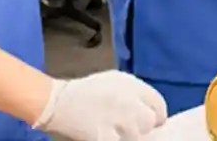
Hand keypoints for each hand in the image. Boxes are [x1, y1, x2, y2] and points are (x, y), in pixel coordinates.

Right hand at [33, 70, 167, 140]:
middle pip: (150, 122)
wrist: (57, 103)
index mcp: (132, 85)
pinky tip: (105, 136)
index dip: (155, 116)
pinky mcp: (106, 137)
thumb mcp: (114, 81)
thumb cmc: (85, 91)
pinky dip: (114, 139)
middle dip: (143, 127)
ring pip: (137, 137)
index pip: (159, 105)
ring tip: (113, 131)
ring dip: (128, 137)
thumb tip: (149, 109)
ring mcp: (119, 121)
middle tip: (130, 129)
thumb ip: (135, 93)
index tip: (150, 122)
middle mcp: (130, 101)